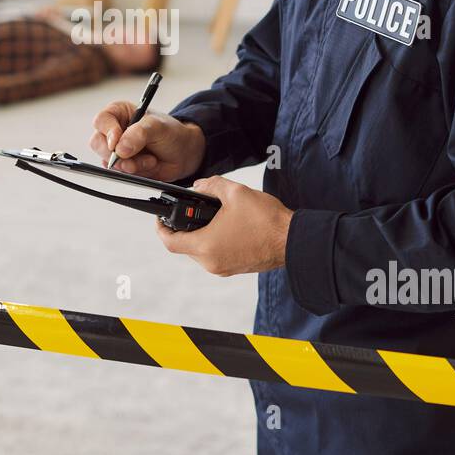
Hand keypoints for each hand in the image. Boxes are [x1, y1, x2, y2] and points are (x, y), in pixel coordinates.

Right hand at [89, 102, 204, 180]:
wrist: (183, 153)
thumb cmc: (171, 133)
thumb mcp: (157, 127)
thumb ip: (139, 134)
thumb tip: (120, 149)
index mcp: (119, 113)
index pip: (101, 121)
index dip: (107, 132)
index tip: (117, 143)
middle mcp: (114, 131)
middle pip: (98, 144)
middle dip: (117, 155)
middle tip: (133, 158)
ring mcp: (117, 151)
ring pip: (109, 162)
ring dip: (131, 165)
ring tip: (151, 160)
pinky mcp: (123, 166)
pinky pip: (120, 174)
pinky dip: (136, 173)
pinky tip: (150, 165)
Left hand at [156, 176, 292, 275]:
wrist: (294, 240)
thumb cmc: (267, 220)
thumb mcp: (235, 192)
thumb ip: (211, 186)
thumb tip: (200, 186)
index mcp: (206, 246)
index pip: (170, 242)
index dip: (161, 228)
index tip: (161, 218)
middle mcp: (212, 263)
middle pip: (185, 246)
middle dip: (184, 227)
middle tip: (190, 210)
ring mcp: (224, 268)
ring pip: (201, 251)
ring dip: (201, 234)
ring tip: (211, 215)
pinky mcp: (236, 268)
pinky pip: (216, 255)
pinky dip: (215, 241)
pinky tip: (226, 225)